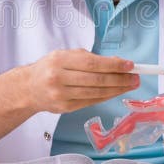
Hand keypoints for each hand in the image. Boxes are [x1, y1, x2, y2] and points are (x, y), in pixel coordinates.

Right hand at [21, 49, 138, 113]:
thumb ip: (89, 58)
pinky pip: (91, 102)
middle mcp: (58, 78)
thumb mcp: (65, 56)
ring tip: (130, 85)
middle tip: (135, 77)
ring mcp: (61, 95)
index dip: (113, 65)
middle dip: (119, 79)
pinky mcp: (64, 108)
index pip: (91, 63)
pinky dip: (106, 96)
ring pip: (95, 93)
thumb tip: (117, 63)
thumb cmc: (50, 68)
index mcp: (59, 60)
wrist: (28, 88)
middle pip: (96, 80)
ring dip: (117, 89)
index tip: (130, 65)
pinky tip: (115, 92)